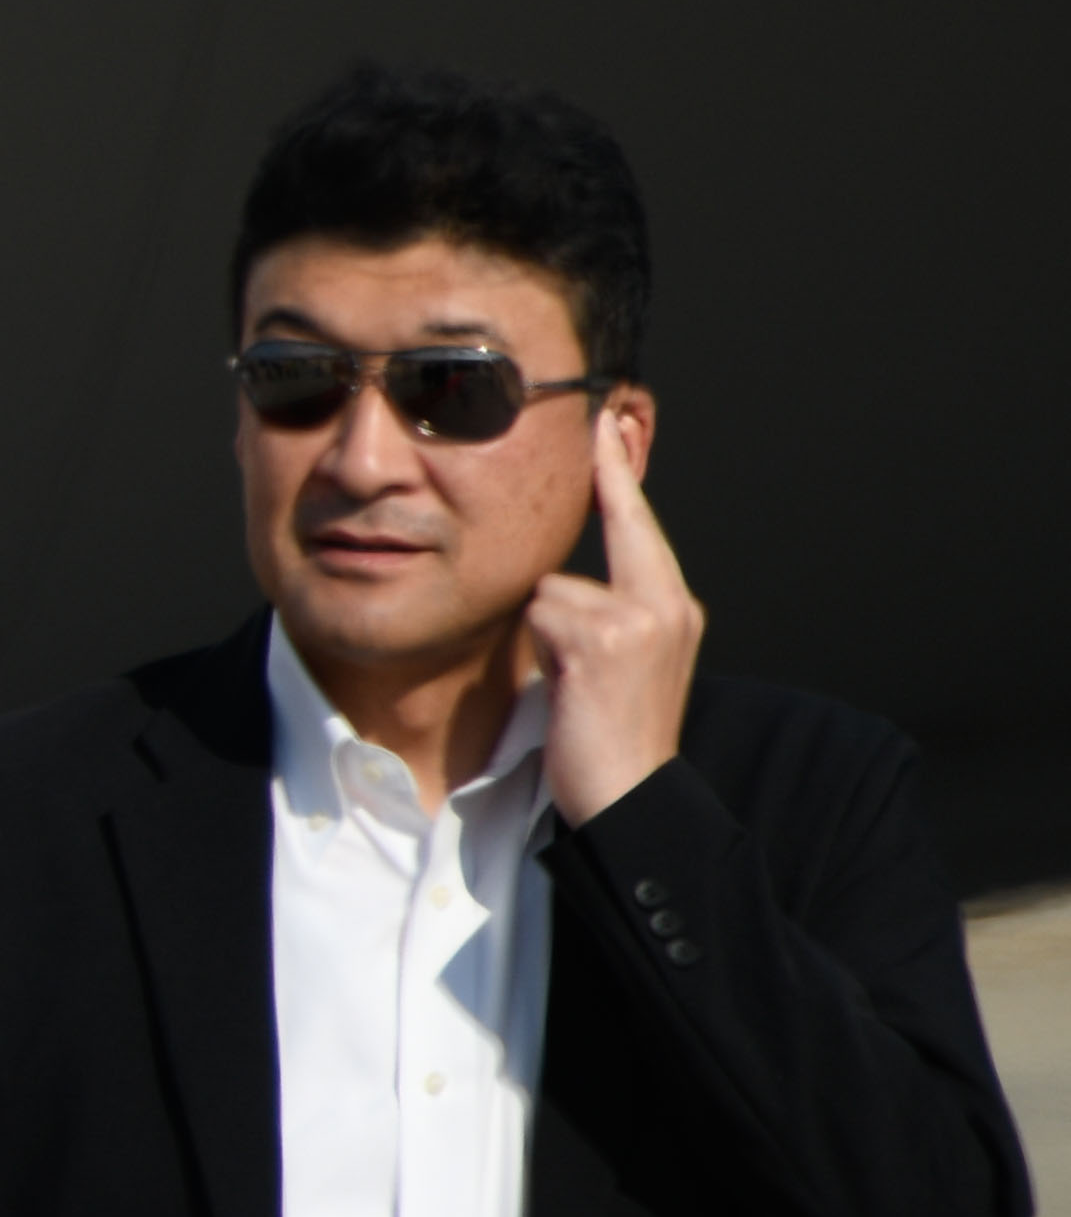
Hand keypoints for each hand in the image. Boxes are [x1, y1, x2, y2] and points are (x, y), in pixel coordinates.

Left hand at [522, 414, 698, 825]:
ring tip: (570, 680)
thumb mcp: (621, 662)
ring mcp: (639, 618)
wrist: (630, 795)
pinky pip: (541, 614)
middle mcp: (668, 603)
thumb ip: (605, 612)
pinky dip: (540, 649)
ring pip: (554, 586)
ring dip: (546, 630)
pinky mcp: (603, 639)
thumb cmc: (613, 734)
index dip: (621, 475)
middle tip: (603, 421)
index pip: (643, 529)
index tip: (609, 423)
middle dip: (607, 480)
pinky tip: (565, 687)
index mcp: (675, 608)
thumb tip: (556, 581)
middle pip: (616, 526)